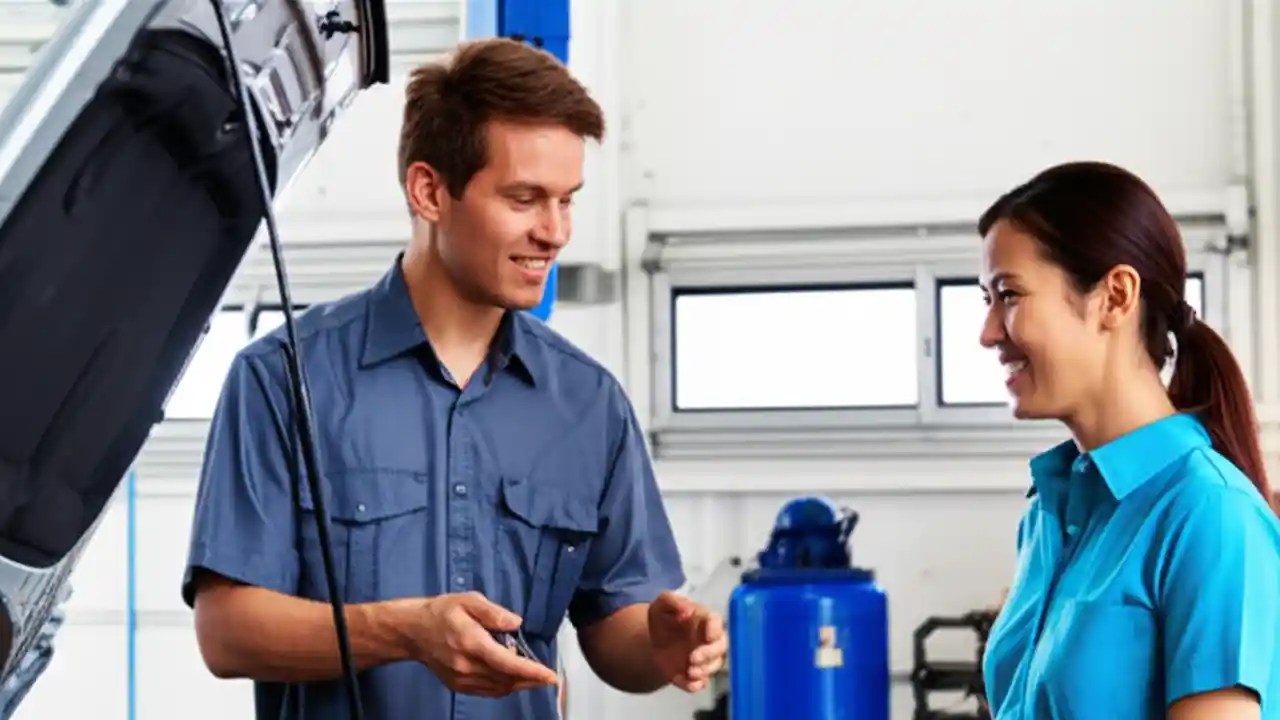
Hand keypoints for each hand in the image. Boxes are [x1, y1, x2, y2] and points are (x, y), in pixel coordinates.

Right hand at [408, 592, 558, 697]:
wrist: (413, 631)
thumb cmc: (442, 612)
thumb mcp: (469, 600)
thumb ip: (494, 612)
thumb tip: (516, 623)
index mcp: (472, 643)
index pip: (508, 664)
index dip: (532, 672)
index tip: (550, 676)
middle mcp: (467, 666)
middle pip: (507, 680)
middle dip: (531, 680)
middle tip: (547, 675)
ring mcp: (461, 679)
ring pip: (499, 688)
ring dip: (519, 684)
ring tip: (533, 675)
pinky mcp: (458, 685)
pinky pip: (488, 691)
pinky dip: (504, 687)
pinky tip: (512, 678)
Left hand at [648, 591, 726, 691]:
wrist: (653, 640)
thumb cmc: (663, 617)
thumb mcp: (663, 604)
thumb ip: (673, 601)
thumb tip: (687, 610)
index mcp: (704, 619)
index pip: (717, 622)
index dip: (715, 629)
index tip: (709, 636)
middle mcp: (710, 639)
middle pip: (720, 647)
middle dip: (710, 654)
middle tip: (693, 658)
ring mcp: (705, 658)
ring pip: (714, 666)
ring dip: (705, 670)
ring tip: (690, 672)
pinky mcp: (696, 674)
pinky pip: (701, 682)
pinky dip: (695, 685)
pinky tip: (687, 683)